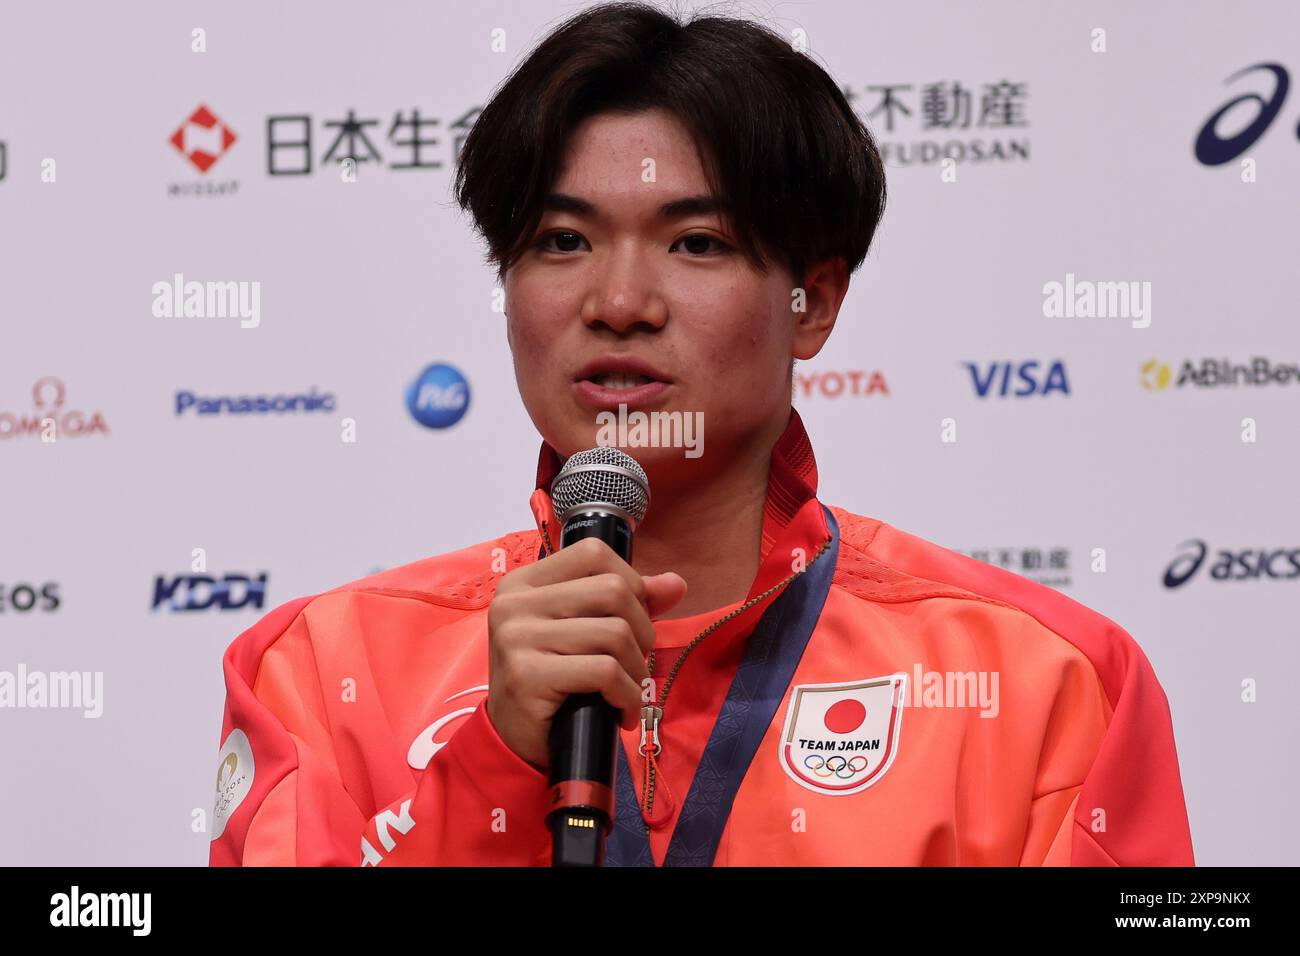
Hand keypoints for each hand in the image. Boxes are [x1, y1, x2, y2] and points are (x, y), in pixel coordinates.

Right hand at [485, 536, 687, 768]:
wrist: (513, 742)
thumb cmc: (553, 681)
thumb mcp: (583, 632)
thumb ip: (628, 602)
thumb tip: (675, 583)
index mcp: (525, 583)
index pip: (593, 554)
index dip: (630, 582)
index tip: (632, 618)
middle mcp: (514, 603)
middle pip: (612, 591)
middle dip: (641, 631)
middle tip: (635, 662)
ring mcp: (517, 638)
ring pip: (614, 634)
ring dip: (636, 670)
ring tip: (629, 691)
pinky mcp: (527, 675)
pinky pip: (604, 672)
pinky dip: (627, 696)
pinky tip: (622, 712)